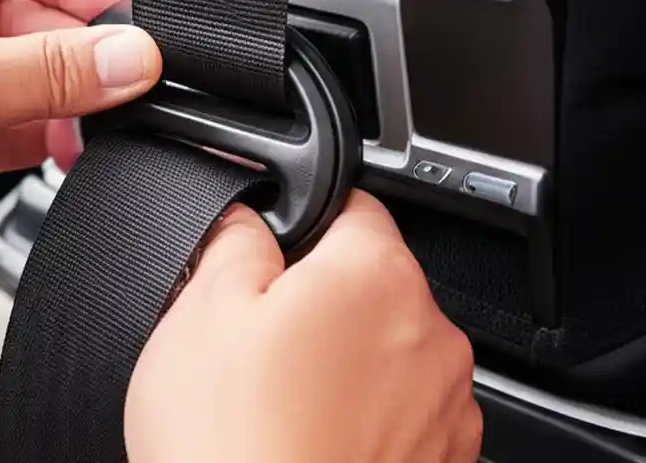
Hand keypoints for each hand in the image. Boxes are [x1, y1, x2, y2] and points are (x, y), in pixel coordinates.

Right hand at [125, 190, 481, 462]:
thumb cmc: (233, 449)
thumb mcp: (200, 312)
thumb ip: (236, 239)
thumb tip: (249, 218)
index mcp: (376, 275)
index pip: (353, 206)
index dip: (301, 226)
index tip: (272, 259)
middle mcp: (431, 335)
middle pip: (371, 285)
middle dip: (319, 305)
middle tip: (257, 349)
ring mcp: (444, 408)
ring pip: (387, 354)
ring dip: (345, 367)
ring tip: (278, 409)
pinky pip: (402, 416)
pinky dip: (364, 422)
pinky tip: (307, 444)